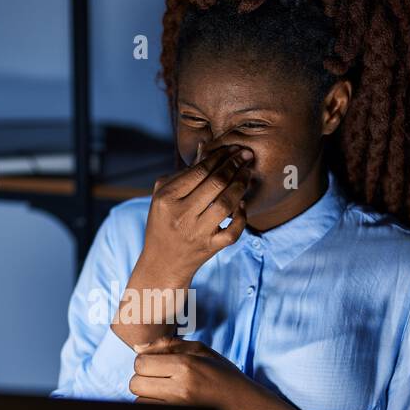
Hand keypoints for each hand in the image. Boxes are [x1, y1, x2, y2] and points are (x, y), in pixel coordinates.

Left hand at [129, 337, 317, 409]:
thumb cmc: (224, 376)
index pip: (140, 362)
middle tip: (160, 379)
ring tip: (167, 392)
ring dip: (148, 396)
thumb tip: (138, 348)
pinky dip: (153, 407)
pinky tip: (168, 403)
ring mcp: (178, 408)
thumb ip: (168, 345)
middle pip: (135, 383)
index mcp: (185, 365)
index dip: (146, 362)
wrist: (245, 408)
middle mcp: (180, 388)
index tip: (158, 365)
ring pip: (139, 400)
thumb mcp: (202, 351)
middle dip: (144, 379)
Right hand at [137, 144, 253, 282]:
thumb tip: (206, 146)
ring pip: (226, 203)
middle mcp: (181, 215)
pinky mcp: (210, 248)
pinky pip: (233, 230)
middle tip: (245, 155)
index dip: (219, 156)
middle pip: (215, 183)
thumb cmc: (164, 223)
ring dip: (241, 185)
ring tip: (247, 173)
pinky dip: (241, 216)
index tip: (232, 148)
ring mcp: (196, 233)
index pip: (199, 171)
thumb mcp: (164, 196)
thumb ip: (184, 172)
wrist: (162, 262)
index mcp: (167, 198)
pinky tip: (242, 204)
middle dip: (234, 165)